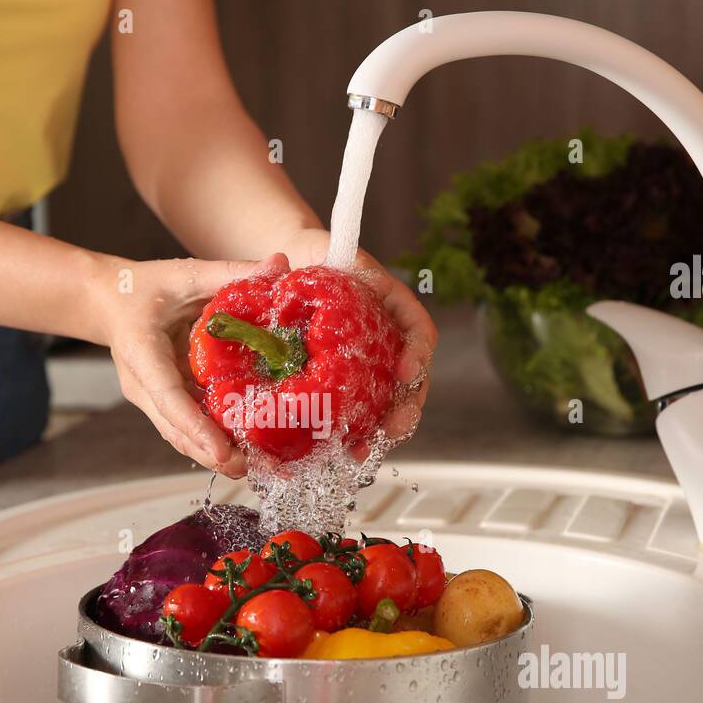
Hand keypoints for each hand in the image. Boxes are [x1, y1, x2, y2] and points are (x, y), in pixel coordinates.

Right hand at [93, 252, 290, 477]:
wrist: (109, 300)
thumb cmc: (145, 288)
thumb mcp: (185, 275)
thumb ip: (231, 273)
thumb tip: (280, 264)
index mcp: (141, 354)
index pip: (169, 398)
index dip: (197, 428)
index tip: (223, 452)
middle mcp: (143, 386)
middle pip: (176, 431)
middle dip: (211, 453)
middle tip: (251, 468)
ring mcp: (152, 398)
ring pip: (181, 436)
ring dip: (214, 454)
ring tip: (254, 467)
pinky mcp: (164, 401)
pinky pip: (188, 426)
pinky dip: (213, 439)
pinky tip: (245, 449)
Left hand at [277, 228, 438, 450]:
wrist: (296, 273)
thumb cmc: (311, 259)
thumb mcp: (318, 252)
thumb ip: (316, 261)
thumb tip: (283, 264)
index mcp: (393, 305)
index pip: (419, 330)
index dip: (418, 353)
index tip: (405, 370)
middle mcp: (389, 338)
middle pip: (412, 377)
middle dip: (406, 406)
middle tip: (392, 428)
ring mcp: (373, 363)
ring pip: (390, 401)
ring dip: (381, 428)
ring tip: (364, 449)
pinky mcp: (351, 384)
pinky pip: (362, 411)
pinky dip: (356, 432)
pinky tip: (345, 450)